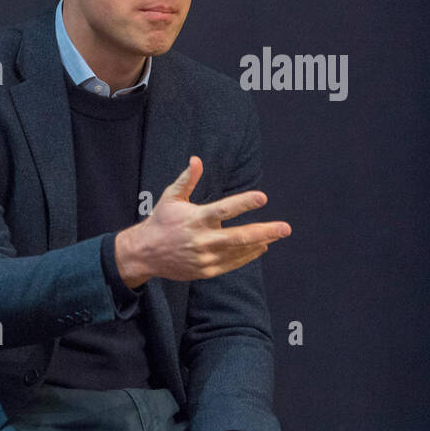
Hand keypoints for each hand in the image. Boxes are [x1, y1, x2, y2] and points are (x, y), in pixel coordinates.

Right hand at [115, 156, 290, 286]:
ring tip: (276, 235)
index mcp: (194, 219)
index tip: (263, 198)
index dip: (244, 203)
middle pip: (238, 236)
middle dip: (265, 231)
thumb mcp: (170, 197)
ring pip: (239, 251)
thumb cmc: (160, 221)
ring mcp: (204, 257)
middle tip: (285, 228)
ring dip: (260, 243)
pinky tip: (260, 247)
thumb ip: (187, 179)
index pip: (224, 210)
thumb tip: (197, 159)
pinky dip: (247, 256)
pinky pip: (232, 263)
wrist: (144, 253)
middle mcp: (201, 239)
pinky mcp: (205, 270)